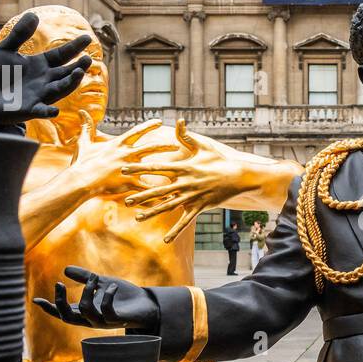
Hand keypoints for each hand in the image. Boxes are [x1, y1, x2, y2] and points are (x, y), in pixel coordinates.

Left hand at [0, 12, 92, 129]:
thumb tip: (34, 14)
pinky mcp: (29, 109)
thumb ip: (19, 34)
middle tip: (87, 59)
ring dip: (70, 83)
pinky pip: (41, 110)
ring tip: (78, 73)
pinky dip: (48, 111)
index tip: (87, 37)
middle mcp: (46, 80)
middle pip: (66, 73)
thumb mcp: (5, 49)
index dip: (74, 47)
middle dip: (78, 67)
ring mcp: (40, 95)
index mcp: (42, 65)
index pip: (62, 55)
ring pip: (60, 89)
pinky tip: (55, 111)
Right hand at [33, 266, 159, 332]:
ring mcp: (104, 321)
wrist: (147, 305)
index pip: (63, 313)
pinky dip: (107, 296)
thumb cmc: (124, 297)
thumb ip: (85, 278)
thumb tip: (65, 270)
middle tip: (59, 283)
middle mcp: (92, 319)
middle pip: (68, 317)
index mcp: (86, 312)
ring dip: (88, 291)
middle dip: (61, 301)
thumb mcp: (103, 284)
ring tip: (96, 278)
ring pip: (86, 311)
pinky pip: (107, 311)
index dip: (50, 308)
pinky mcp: (118, 320)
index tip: (36, 300)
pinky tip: (113, 286)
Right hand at [65, 115, 176, 195]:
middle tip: (176, 145)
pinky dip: (155, 192)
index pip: (136, 132)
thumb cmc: (82, 162)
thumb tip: (81, 112)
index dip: (148, 126)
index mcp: (118, 144)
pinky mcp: (129, 183)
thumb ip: (86, 127)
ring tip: (178, 171)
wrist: (81, 179)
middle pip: (150, 148)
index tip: (159, 121)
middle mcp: (126, 154)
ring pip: (152, 168)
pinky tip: (166, 196)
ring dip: (166, 169)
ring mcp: (129, 168)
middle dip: (164, 146)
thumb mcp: (84, 142)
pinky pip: (146, 188)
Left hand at [121, 120, 246, 242]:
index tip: (124, 169)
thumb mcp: (203, 147)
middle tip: (125, 199)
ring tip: (137, 218)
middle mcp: (185, 183)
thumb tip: (178, 121)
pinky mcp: (200, 207)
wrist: (238, 177)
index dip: (140, 168)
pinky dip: (176, 231)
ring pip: (168, 206)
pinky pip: (185, 221)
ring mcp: (192, 196)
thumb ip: (187, 136)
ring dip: (152, 213)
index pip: (157, 167)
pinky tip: (166, 240)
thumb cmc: (220, 160)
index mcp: (184, 167)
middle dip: (141, 195)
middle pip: (159, 189)